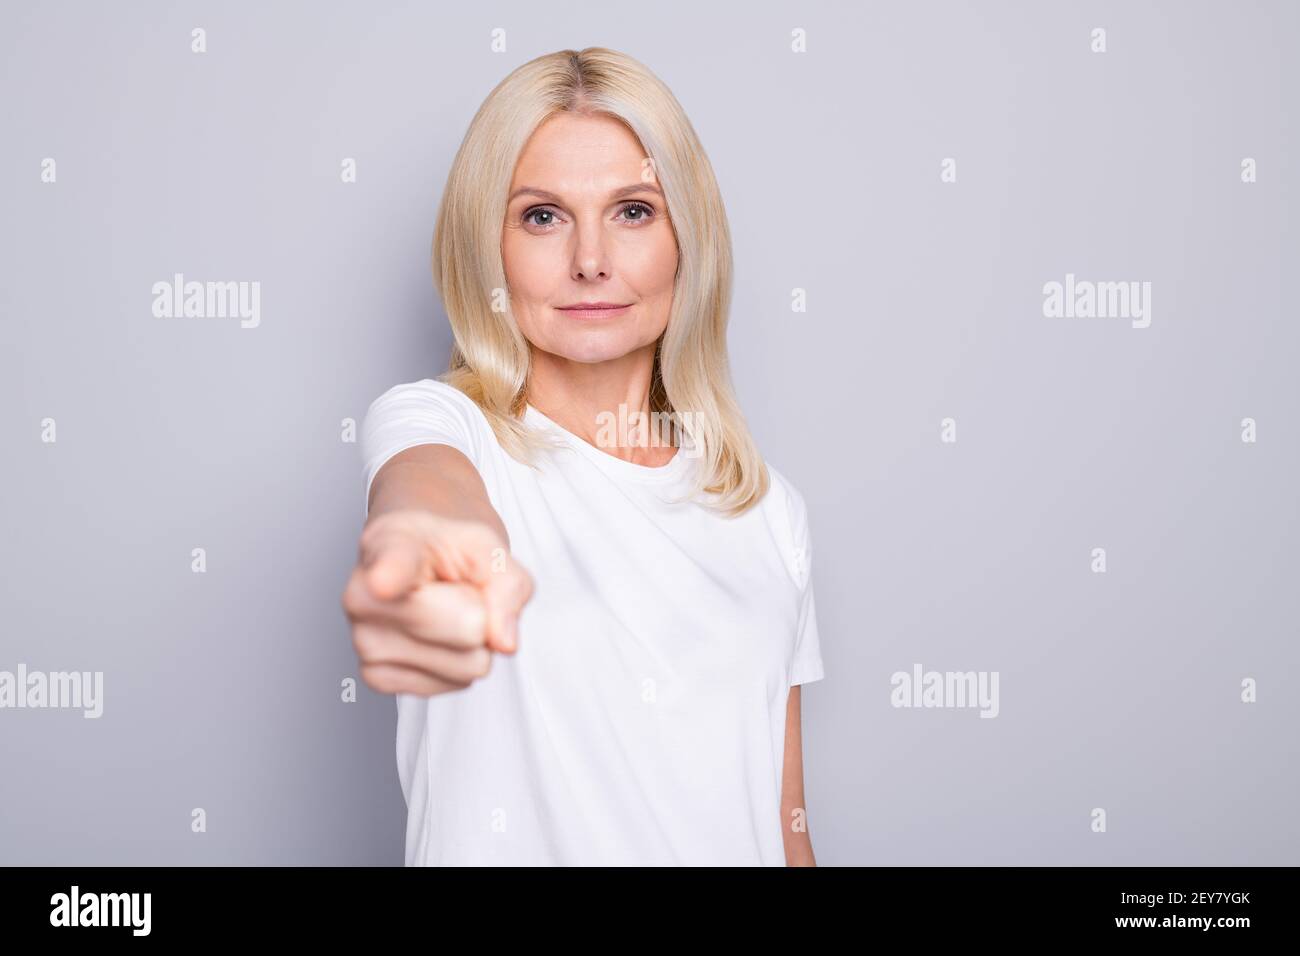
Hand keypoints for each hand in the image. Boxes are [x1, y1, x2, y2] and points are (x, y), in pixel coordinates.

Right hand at [341, 508, 534, 696]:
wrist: (418, 564)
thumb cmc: (445, 551)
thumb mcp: (489, 548)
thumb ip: (508, 583)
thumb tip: (503, 642)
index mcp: (391, 547)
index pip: (391, 565)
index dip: (389, 575)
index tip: (383, 581)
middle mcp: (365, 596)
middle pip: (469, 628)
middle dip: (483, 613)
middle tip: (456, 591)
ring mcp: (366, 642)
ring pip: (467, 666)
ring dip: (473, 642)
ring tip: (444, 611)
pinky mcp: (378, 678)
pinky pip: (456, 684)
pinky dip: (459, 663)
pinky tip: (434, 636)